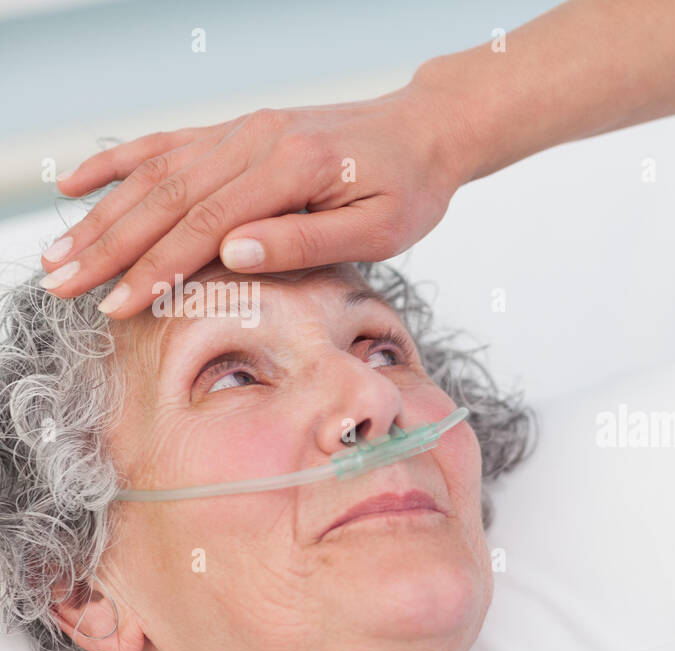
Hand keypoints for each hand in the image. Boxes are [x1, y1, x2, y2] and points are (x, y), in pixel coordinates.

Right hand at [41, 80, 471, 316]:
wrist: (424, 131)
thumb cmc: (409, 190)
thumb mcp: (378, 231)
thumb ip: (306, 242)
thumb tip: (232, 254)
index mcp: (291, 168)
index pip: (206, 226)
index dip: (156, 269)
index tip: (116, 305)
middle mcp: (256, 140)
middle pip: (166, 198)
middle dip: (109, 246)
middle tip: (62, 286)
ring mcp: (243, 130)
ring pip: (157, 173)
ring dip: (103, 214)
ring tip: (58, 253)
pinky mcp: (239, 129)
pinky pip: (168, 143)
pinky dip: (119, 163)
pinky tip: (77, 184)